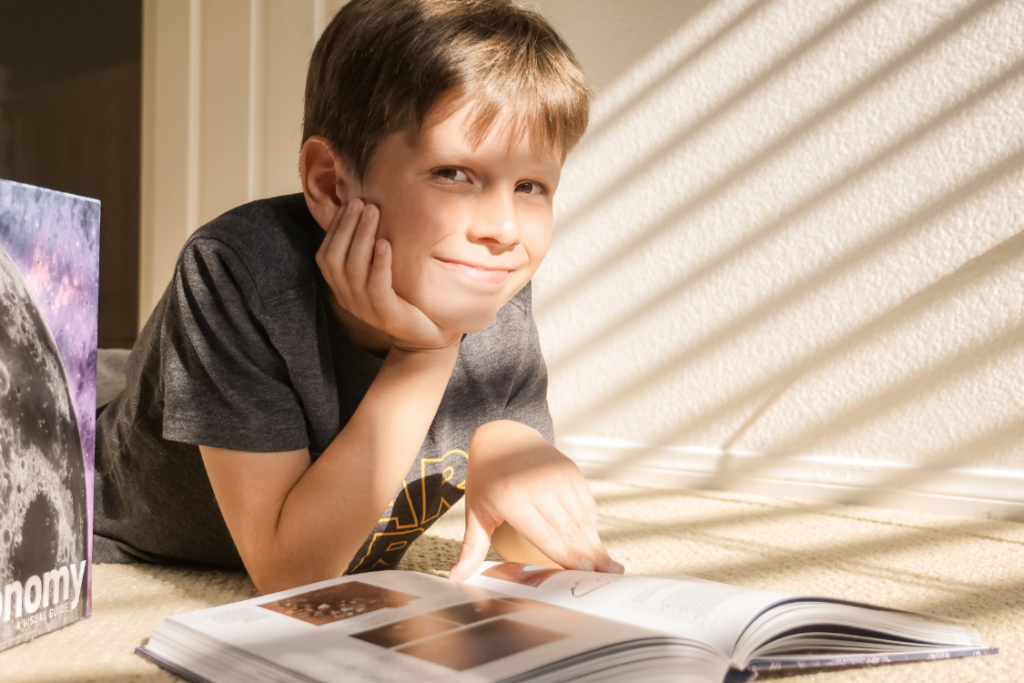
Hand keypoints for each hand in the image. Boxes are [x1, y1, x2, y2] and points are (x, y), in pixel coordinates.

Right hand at [316, 199, 460, 350]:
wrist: (429, 338)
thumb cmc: (408, 299)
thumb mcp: (384, 274)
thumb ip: (371, 253)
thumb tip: (370, 212)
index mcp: (343, 288)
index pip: (327, 255)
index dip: (336, 228)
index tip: (350, 203)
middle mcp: (349, 298)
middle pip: (335, 258)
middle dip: (346, 226)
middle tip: (361, 203)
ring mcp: (365, 308)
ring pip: (353, 268)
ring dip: (361, 236)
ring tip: (373, 212)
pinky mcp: (386, 315)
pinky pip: (376, 286)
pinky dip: (379, 263)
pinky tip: (385, 244)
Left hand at [448, 421, 623, 581]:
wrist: (502, 437)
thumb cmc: (487, 480)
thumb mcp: (475, 512)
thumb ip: (472, 548)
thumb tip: (456, 579)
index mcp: (512, 498)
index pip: (546, 536)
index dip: (567, 557)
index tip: (583, 574)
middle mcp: (538, 485)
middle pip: (569, 530)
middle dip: (589, 556)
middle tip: (607, 578)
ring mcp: (558, 476)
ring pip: (583, 518)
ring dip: (594, 543)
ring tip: (608, 567)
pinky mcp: (571, 470)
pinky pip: (586, 504)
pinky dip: (591, 524)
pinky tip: (594, 542)